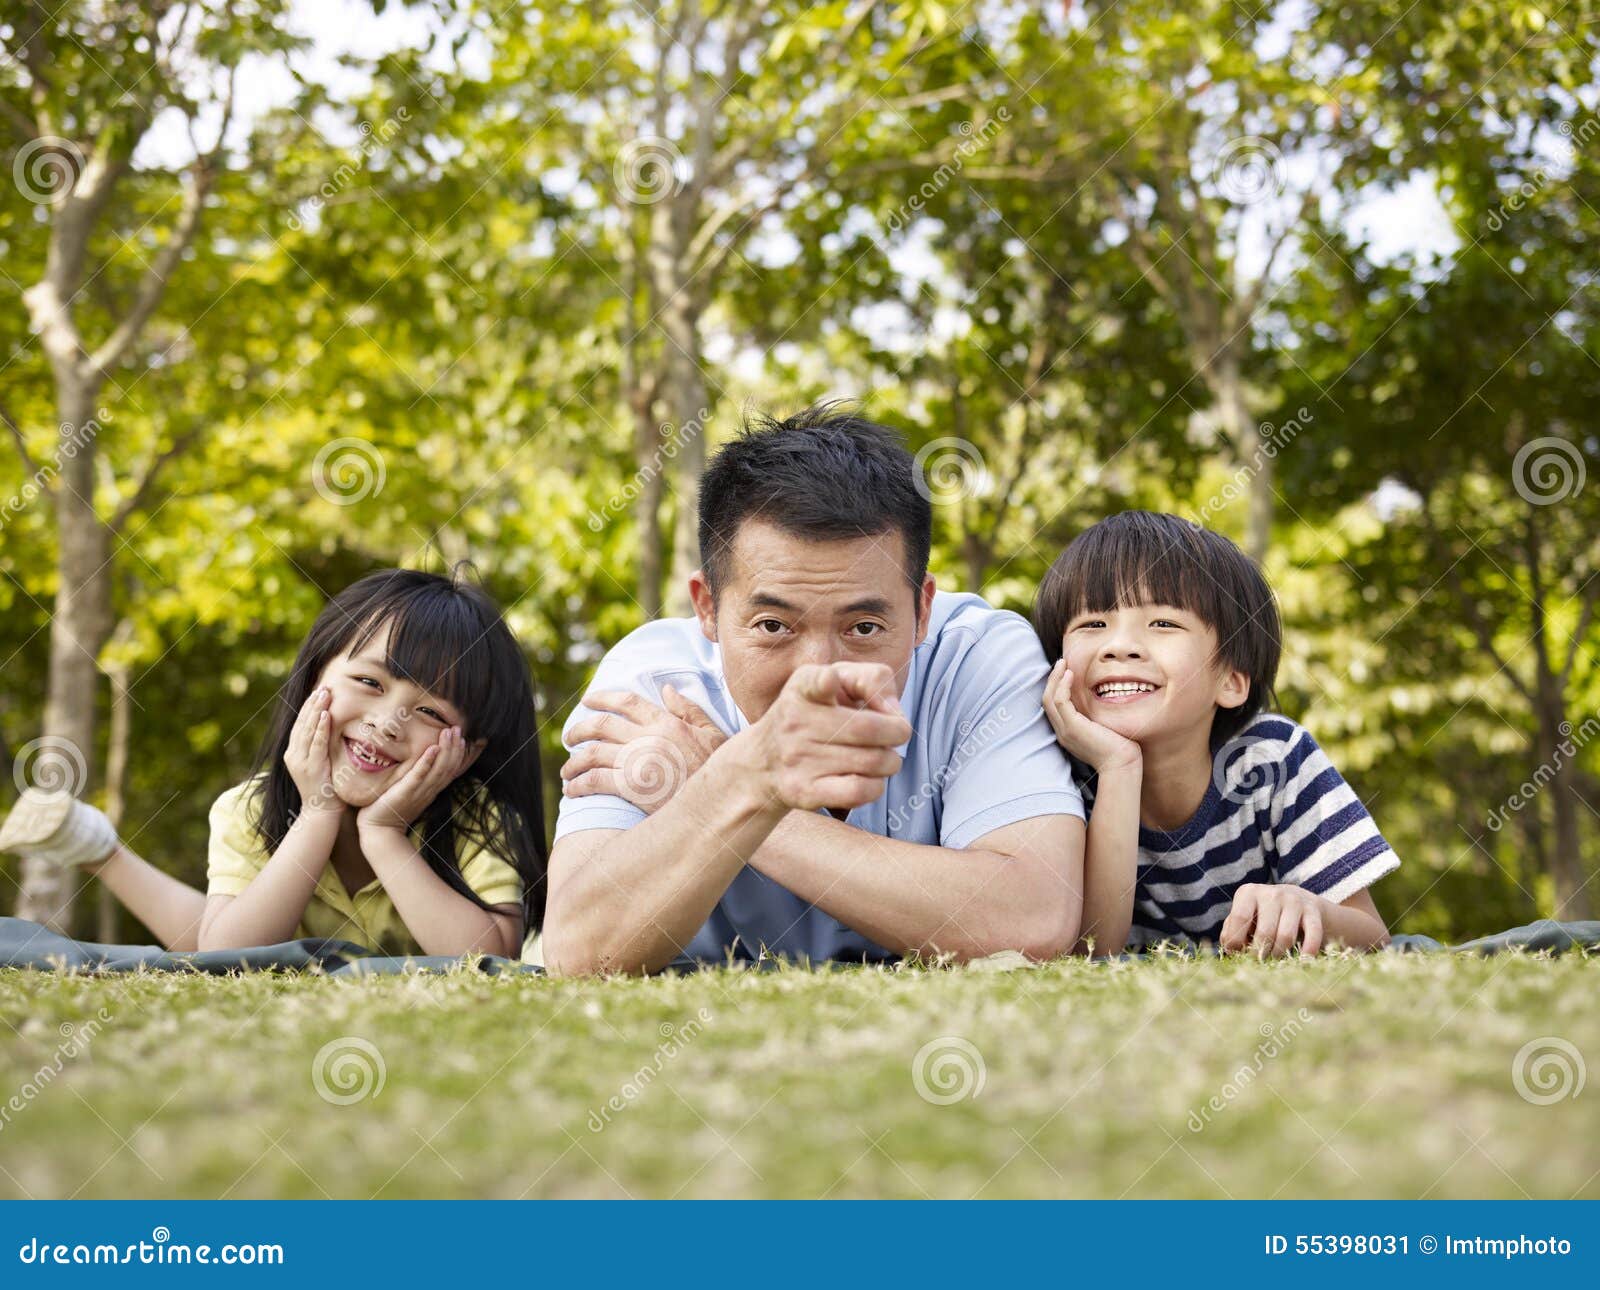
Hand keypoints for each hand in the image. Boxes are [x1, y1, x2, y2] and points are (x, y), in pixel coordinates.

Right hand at [284, 687, 342, 812]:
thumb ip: (320, 748)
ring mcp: (300, 761)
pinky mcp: (310, 767)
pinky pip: (316, 744)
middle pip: (302, 723)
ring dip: (316, 710)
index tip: (319, 691)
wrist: (321, 813)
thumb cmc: (325, 789)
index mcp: (294, 753)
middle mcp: (293, 755)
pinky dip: (321, 728)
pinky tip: (326, 715)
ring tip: (325, 693)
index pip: (301, 724)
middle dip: (313, 703)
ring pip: (308, 730)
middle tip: (323, 686)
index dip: (309, 707)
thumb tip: (330, 729)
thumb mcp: (320, 764)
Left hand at [356, 726, 480, 833]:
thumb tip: (428, 762)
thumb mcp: (412, 792)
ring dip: (446, 749)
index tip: (471, 739)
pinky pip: (419, 775)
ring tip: (449, 732)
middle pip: (450, 767)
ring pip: (439, 769)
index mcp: (434, 790)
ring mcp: (420, 791)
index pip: (454, 770)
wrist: (380, 830)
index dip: (465, 755)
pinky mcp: (406, 792)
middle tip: (459, 729)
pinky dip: (427, 761)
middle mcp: (430, 790)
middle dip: (456, 747)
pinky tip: (432, 748)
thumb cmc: (393, 809)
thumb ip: (421, 779)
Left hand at [561, 685, 728, 812]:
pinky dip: (578, 784)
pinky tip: (572, 790)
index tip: (587, 701)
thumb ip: (688, 710)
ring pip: (591, 753)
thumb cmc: (720, 770)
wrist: (720, 801)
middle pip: (601, 725)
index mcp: (665, 722)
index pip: (626, 701)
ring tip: (567, 769)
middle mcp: (647, 737)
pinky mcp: (631, 787)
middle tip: (570, 737)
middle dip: (579, 729)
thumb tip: (667, 689)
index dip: (602, 698)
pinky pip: (594, 780)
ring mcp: (638, 762)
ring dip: (573, 761)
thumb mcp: (712, 733)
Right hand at [744, 661, 911, 812]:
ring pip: (873, 761)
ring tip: (881, 757)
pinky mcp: (804, 791)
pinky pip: (858, 791)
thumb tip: (895, 712)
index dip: (826, 681)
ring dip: (889, 761)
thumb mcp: (834, 682)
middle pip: (870, 729)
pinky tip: (869, 778)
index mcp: (803, 687)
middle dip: (897, 732)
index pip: (814, 681)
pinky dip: (876, 785)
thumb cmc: (813, 716)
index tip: (829, 681)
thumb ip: (871, 680)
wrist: (762, 762)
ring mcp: (798, 758)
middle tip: (896, 734)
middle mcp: (796, 721)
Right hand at [1043, 660, 1141, 771]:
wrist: (1122, 766)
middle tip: (1061, 663)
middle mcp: (1062, 732)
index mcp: (1068, 733)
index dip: (1056, 687)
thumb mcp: (1104, 730)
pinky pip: (1060, 701)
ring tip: (1063, 664)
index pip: (1053, 707)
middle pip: (1046, 700)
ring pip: (1049, 698)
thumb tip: (1106, 698)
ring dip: (1055, 678)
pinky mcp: (1072, 727)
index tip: (1066, 672)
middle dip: (1052, 679)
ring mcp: (1065, 730)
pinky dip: (1063, 685)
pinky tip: (1071, 675)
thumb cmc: (1120, 749)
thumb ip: (1097, 717)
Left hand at [1219, 883, 1327, 957]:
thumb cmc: (1262, 915)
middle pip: (1264, 932)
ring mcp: (1294, 900)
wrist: (1299, 901)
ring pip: (1286, 937)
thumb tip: (1230, 948)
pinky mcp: (1313, 910)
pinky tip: (1302, 960)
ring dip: (1279, 954)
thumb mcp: (1244, 918)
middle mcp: (1271, 893)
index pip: (1239, 918)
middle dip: (1260, 953)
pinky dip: (1307, 951)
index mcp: (1248, 892)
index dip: (1236, 941)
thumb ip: (1231, 931)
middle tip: (1259, 962)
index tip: (1237, 954)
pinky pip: (1312, 934)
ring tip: (1275, 959)